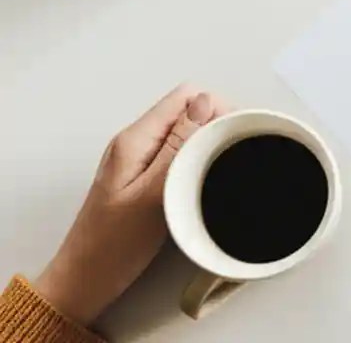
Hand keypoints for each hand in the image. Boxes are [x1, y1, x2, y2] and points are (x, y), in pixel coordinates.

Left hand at [34, 85, 230, 325]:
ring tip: (225, 172)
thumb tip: (204, 101)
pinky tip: (208, 182)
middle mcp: (136, 142)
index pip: (186, 97)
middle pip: (189, 112)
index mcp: (135, 140)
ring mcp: (140, 160)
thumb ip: (178, 147)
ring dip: (210, 146)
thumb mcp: (151, 194)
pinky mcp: (145, 178)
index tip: (237, 138)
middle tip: (236, 159)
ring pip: (187, 134)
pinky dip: (199, 162)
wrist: (85, 281)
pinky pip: (180, 155)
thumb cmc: (115, 245)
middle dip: (218, 127)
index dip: (218, 109)